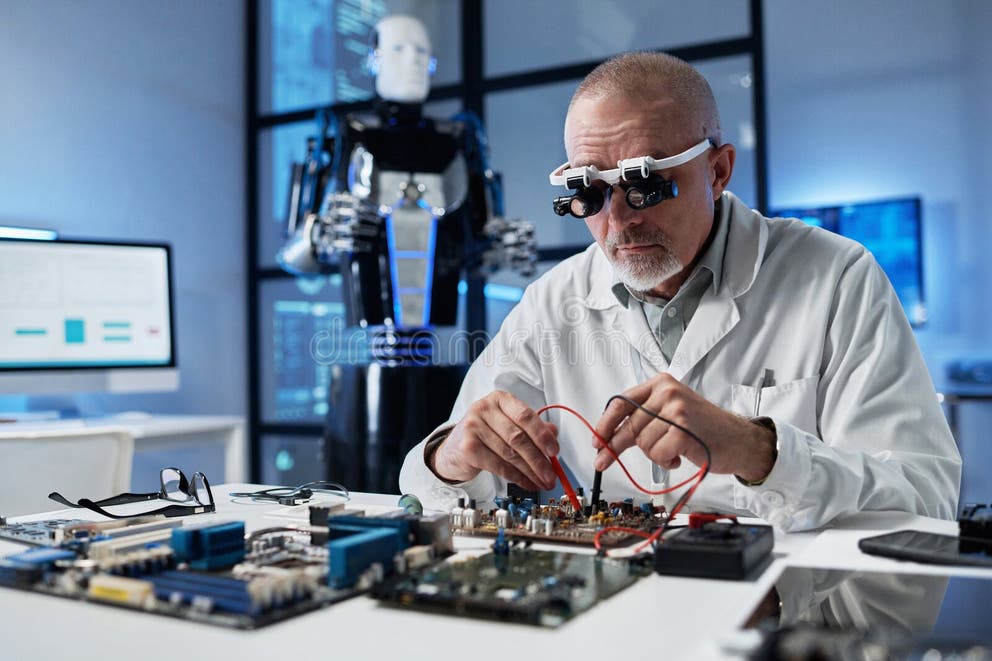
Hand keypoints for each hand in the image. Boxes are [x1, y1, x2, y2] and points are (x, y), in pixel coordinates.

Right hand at [433, 391, 559, 490]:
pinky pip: (499, 466)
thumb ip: (531, 427)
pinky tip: (526, 483)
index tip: (555, 451)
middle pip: (518, 437)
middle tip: (551, 474)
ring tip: (542, 482)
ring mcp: (473, 427)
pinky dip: (516, 478)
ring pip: (510, 454)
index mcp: (500, 399)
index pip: (525, 416)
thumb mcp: (509, 425)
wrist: (454, 449)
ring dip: (530, 472)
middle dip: (539, 460)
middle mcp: (484, 409)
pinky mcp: (468, 447)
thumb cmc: (486, 434)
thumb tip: (553, 433)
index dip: (542, 435)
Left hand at [593, 373, 775, 481]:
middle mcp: (668, 392)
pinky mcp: (684, 430)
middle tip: (602, 461)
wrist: (740, 440)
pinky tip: (680, 456)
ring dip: (655, 454)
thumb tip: (609, 438)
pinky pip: (657, 454)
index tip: (596, 439)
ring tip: (674, 450)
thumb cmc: (705, 428)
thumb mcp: (672, 412)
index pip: (621, 402)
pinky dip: (666, 461)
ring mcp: (676, 410)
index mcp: (661, 383)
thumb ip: (644, 418)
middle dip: (614, 447)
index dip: (605, 423)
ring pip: (643, 443)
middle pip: (628, 425)